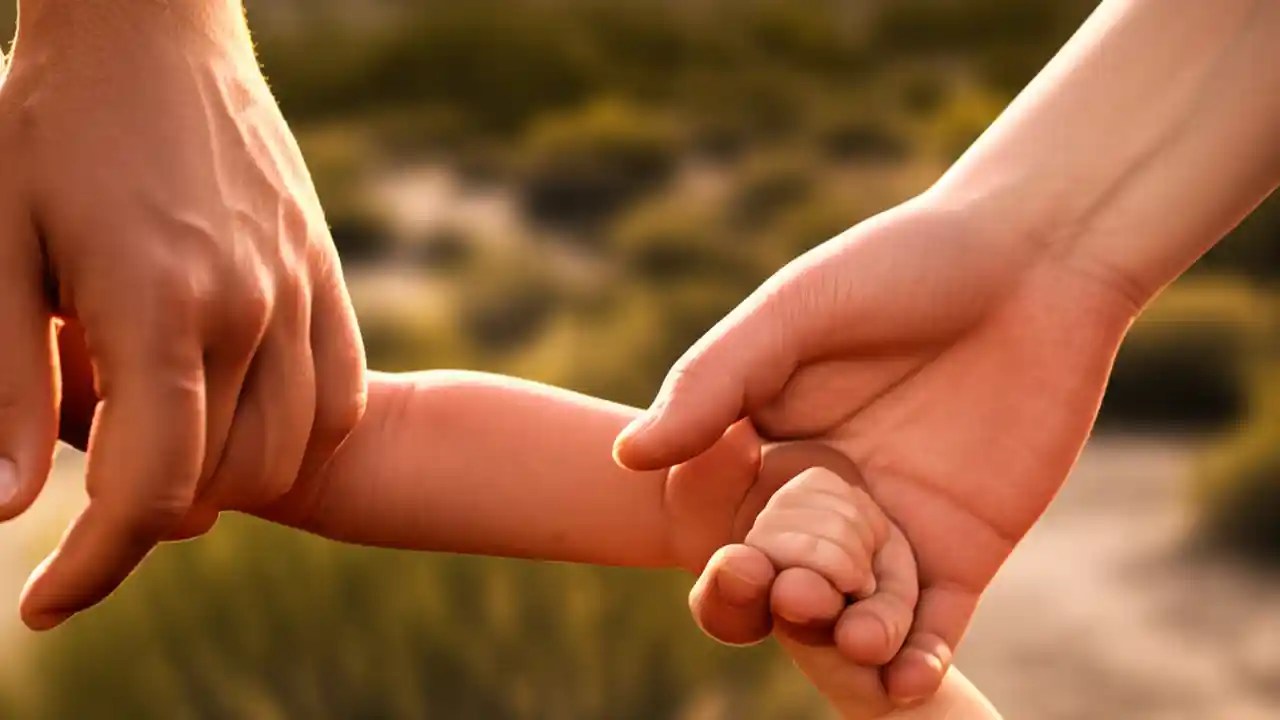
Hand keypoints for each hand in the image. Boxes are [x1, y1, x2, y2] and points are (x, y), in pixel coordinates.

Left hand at [0, 1, 365, 628]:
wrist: (149, 31)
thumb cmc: (47, 128)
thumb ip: (6, 386)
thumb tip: (6, 510)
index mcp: (161, 309)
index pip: (149, 490)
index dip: (95, 566)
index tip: (44, 600)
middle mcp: (251, 309)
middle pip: (222, 482)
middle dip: (148, 511)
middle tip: (85, 460)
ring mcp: (301, 290)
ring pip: (288, 449)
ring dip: (220, 478)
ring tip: (155, 428)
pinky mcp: (325, 272)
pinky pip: (338, 396)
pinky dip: (294, 435)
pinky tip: (236, 411)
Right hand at [615, 195, 1137, 700]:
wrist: (1033, 259)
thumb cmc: (897, 268)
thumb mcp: (792, 314)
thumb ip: (712, 384)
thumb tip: (628, 456)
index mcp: (770, 454)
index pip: (731, 533)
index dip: (725, 564)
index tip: (731, 565)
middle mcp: (826, 503)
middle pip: (788, 586)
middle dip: (786, 605)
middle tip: (798, 596)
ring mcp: (897, 530)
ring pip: (857, 616)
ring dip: (850, 644)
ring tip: (857, 639)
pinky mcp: (965, 547)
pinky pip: (934, 622)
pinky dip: (917, 659)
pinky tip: (909, 676)